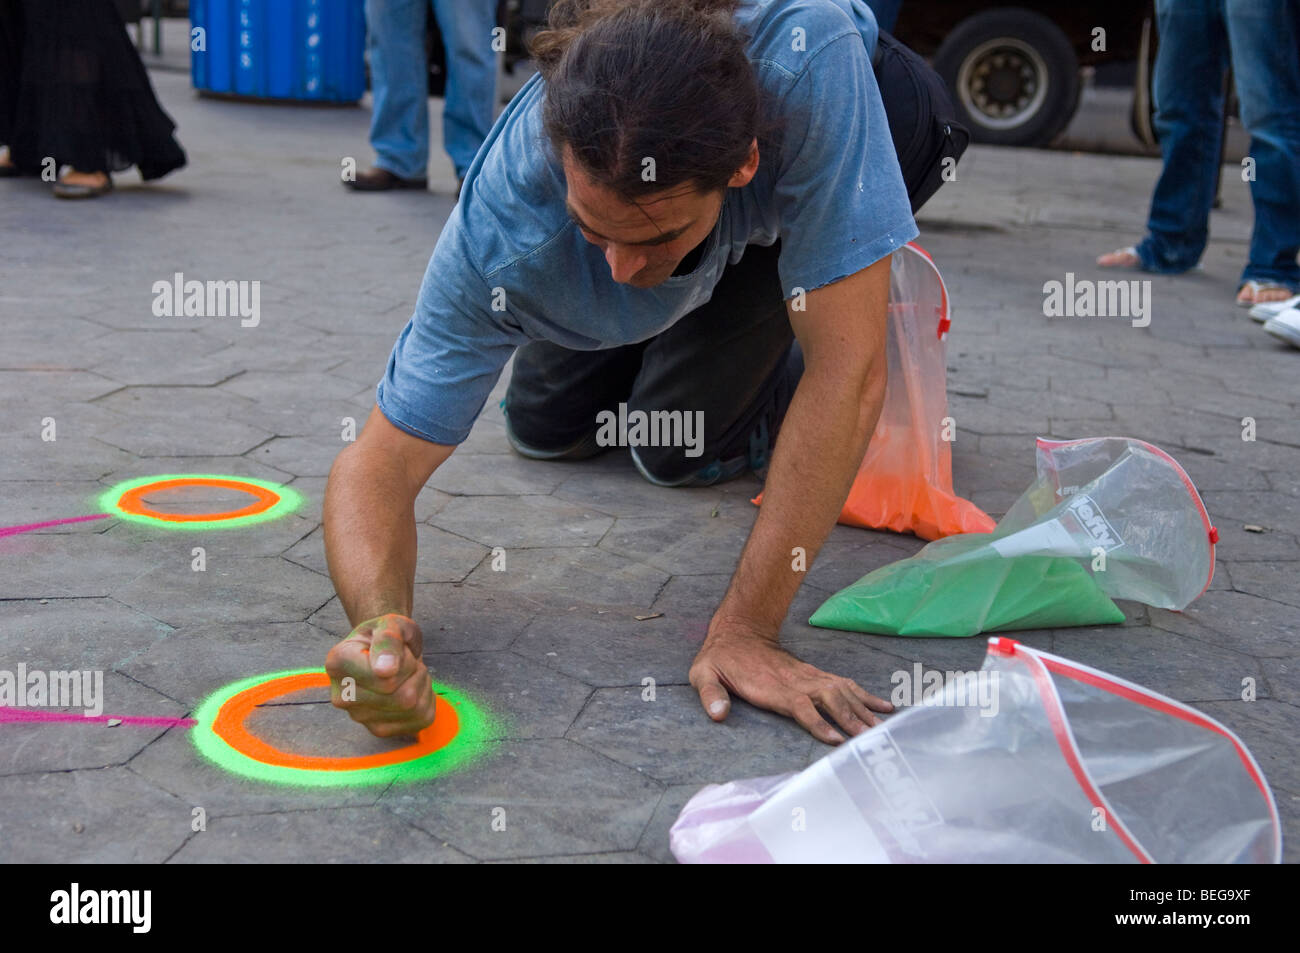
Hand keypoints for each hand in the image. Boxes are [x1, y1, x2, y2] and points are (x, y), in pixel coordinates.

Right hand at [325, 613, 435, 737]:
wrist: (384, 652)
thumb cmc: (386, 636)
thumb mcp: (390, 623)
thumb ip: (388, 640)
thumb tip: (385, 671)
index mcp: (337, 664)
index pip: (387, 678)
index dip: (405, 661)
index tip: (398, 649)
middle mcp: (341, 697)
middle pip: (403, 698)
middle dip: (416, 673)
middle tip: (407, 661)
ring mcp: (359, 718)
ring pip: (414, 709)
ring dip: (423, 685)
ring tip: (409, 673)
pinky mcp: (379, 730)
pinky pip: (422, 719)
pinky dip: (427, 699)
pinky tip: (412, 688)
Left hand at [689, 621, 892, 743]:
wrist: (738, 630)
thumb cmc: (720, 658)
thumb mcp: (704, 673)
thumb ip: (711, 694)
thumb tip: (718, 714)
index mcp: (772, 686)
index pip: (800, 706)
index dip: (818, 723)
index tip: (836, 740)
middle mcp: (796, 681)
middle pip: (830, 699)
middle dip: (851, 719)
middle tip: (871, 739)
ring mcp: (808, 677)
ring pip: (842, 691)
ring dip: (863, 709)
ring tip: (883, 728)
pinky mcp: (814, 675)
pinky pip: (844, 684)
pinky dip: (865, 696)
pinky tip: (883, 707)